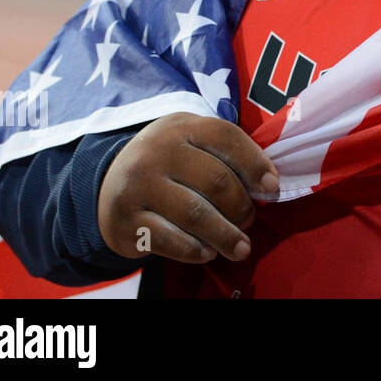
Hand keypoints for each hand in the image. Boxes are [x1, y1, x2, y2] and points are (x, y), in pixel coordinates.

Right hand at [97, 113, 278, 264]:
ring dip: (225, 235)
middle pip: (216, 181)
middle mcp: (157, 152)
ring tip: (241, 247)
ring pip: (195, 214)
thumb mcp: (193, 144)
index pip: (226, 137)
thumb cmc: (170, 164)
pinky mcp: (124, 220)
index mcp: (182, 127)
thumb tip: (268, 186)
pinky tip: (208, 253)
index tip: (272, 188)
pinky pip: (168, 239)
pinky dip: (194, 250)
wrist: (109, 184)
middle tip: (249, 220)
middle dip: (241, 206)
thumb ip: (227, 155)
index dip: (255, 164)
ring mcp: (137, 186)